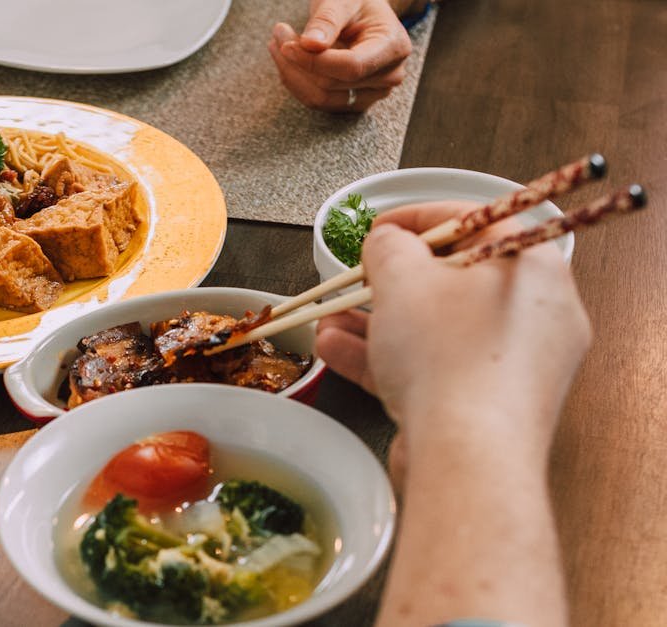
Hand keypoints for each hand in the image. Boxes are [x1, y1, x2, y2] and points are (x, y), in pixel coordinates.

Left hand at [268, 0, 412, 111]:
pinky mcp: (353, 101)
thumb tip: (310, 44)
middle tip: (279, 33)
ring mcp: (372, 93)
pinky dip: (296, 81)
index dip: (314, 61)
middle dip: (297, 61)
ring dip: (291, 73)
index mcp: (393, 47)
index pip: (351, 67)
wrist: (362, 13)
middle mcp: (388, 76)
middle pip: (331, 84)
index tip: (286, 46)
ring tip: (279, 43)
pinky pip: (317, 101)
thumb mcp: (342, 0)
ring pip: (320, 98)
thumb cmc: (356, 2)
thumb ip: (327, 20)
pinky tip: (288, 59)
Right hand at [316, 202, 591, 469]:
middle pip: (456, 281)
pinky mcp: (487, 406)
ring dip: (377, 322)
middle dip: (391, 280)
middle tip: (358, 277)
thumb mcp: (403, 280)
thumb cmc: (448, 358)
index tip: (379, 226)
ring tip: (328, 318)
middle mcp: (534, 316)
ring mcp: (512, 366)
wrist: (467, 459)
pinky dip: (389, 358)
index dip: (422, 218)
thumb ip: (388, 247)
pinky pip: (434, 369)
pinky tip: (335, 351)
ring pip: (437, 330)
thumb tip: (386, 241)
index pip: (480, 221)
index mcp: (533, 270)